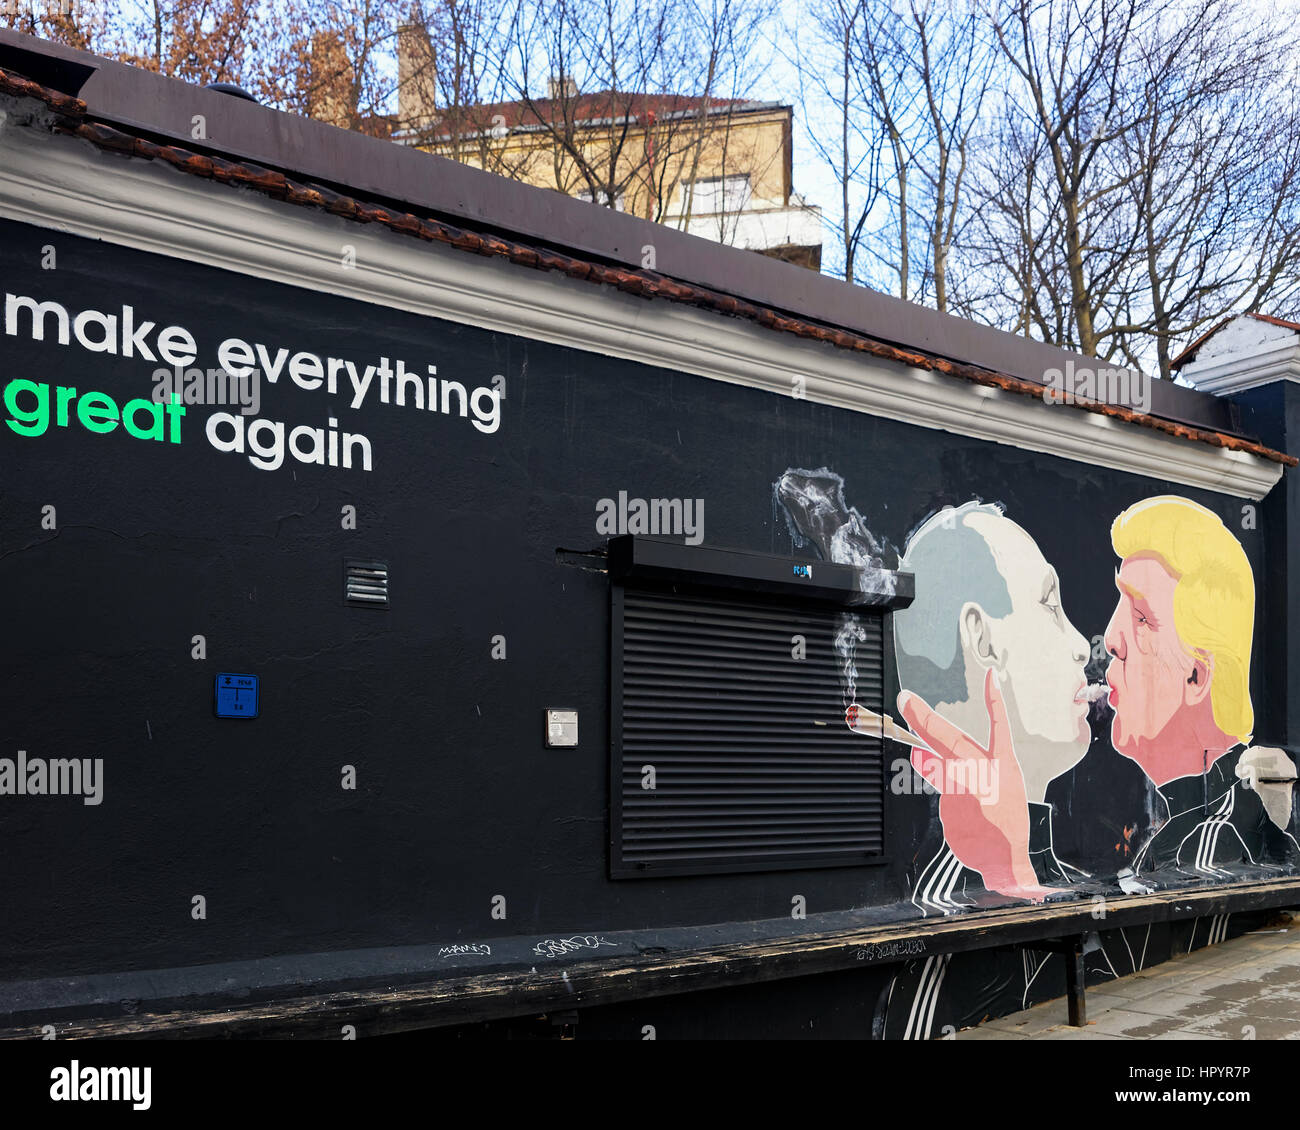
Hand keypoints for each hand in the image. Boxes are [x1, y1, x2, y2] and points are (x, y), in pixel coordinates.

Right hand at [897, 669, 1053, 902]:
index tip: (989, 674)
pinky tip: (915, 754)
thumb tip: (921, 752)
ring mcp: (968, 782)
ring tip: (905, 715)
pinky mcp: (955, 798)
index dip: (992, 698)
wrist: (997, 863)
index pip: (996, 722)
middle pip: (954, 736)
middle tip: (906, 699)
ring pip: (941, 752)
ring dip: (924, 735)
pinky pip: (937, 773)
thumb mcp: (977, 790)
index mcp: (1001, 761)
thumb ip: (951, 768)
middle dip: (930, 718)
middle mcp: (984, 766)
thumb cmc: (1000, 828)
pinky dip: (925, 763)